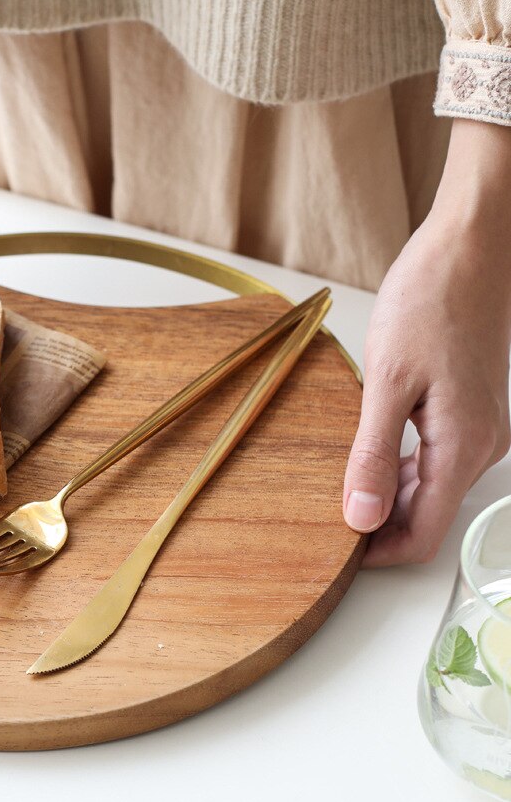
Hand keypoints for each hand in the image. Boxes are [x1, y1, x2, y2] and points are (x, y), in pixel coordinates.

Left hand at [342, 121, 510, 565]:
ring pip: (430, 489)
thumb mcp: (387, 382)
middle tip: (321, 523)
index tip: (332, 553)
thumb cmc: (431, 301)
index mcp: (463, 447)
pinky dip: (400, 469)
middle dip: (378, 528)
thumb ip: (374, 456)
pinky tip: (366, 458)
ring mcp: (479, 429)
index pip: (422, 535)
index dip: (376, 553)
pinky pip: (434, 459)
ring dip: (386, 498)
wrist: (470, 249)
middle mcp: (480, 447)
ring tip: (335, 492)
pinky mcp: (469, 410)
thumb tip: (361, 518)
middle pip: (426, 516)